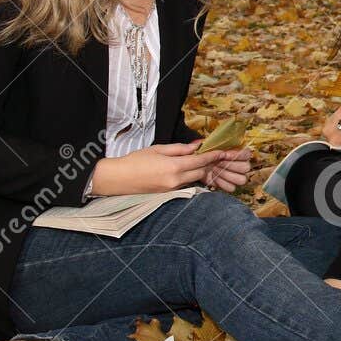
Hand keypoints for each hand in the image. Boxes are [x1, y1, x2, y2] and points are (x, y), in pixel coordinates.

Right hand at [90, 142, 221, 195]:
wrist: (118, 179)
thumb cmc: (135, 161)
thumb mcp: (158, 149)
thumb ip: (179, 149)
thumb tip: (196, 146)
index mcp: (173, 166)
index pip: (200, 161)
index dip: (213, 156)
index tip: (223, 152)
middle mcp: (175, 180)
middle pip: (201, 172)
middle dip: (208, 164)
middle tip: (215, 156)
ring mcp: (172, 189)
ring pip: (194, 179)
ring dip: (199, 171)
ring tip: (203, 163)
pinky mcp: (168, 194)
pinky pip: (185, 185)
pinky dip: (190, 178)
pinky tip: (190, 172)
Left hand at [202, 147, 252, 191]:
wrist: (195, 167)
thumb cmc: (203, 155)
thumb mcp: (207, 146)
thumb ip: (215, 146)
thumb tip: (220, 149)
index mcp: (237, 153)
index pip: (246, 154)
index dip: (237, 155)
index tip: (225, 155)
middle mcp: (239, 165)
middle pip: (246, 167)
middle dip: (230, 165)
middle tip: (218, 163)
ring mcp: (236, 176)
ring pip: (241, 179)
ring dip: (227, 175)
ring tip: (215, 170)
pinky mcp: (229, 185)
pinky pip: (232, 187)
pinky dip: (222, 183)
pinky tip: (214, 177)